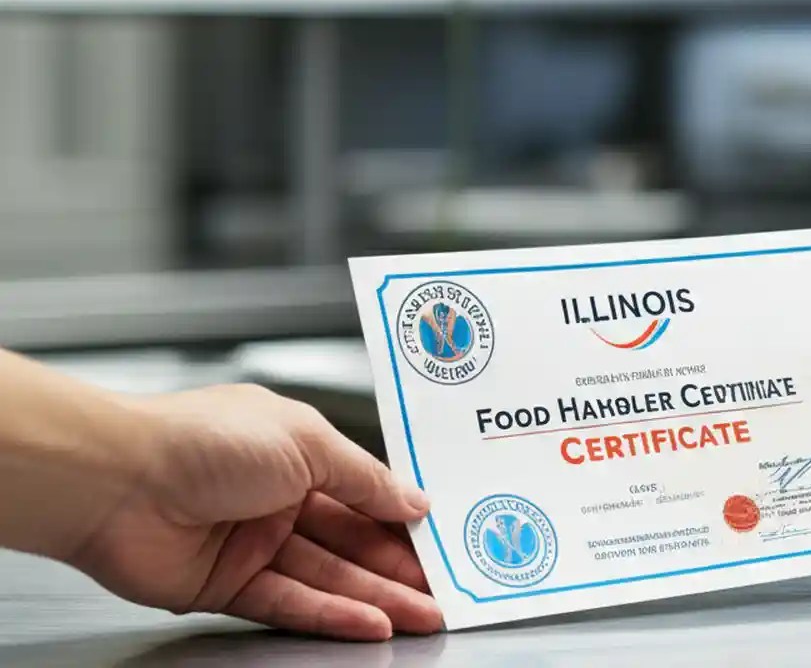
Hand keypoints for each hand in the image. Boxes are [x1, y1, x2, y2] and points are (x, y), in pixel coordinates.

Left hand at [70, 384, 440, 640]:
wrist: (115, 481)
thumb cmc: (203, 440)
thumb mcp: (308, 442)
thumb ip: (366, 479)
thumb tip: (414, 499)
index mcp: (294, 451)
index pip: (362, 491)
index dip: (401, 518)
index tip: (441, 542)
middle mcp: (274, 496)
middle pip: (349, 540)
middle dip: (398, 567)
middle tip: (442, 593)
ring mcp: (251, 543)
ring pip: (327, 576)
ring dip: (376, 597)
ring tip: (422, 617)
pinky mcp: (226, 585)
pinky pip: (288, 603)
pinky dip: (331, 615)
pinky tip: (370, 625)